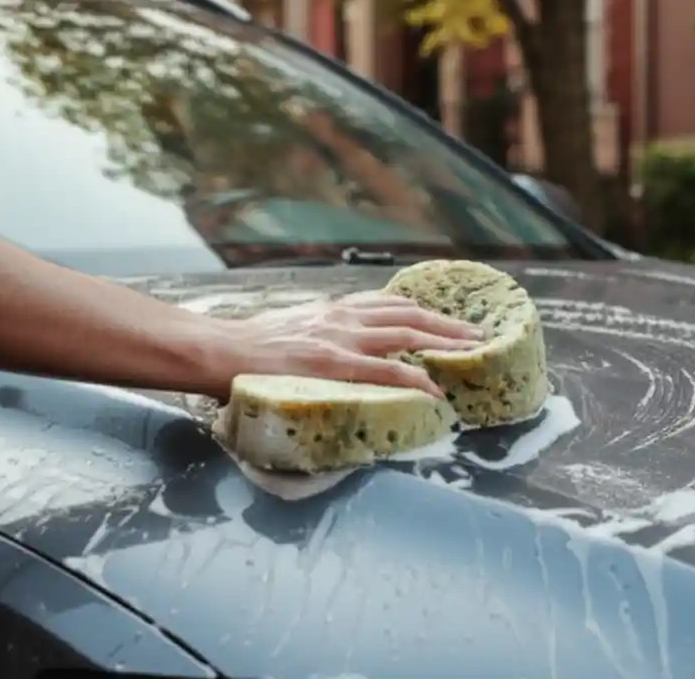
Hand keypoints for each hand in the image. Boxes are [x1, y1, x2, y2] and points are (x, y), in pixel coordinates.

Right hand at [206, 290, 480, 399]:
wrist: (218, 350)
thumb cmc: (251, 348)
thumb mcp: (296, 328)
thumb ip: (324, 333)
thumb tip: (346, 350)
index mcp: (335, 310)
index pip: (391, 304)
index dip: (425, 312)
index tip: (450, 320)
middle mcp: (343, 317)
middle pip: (409, 315)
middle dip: (447, 325)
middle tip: (477, 335)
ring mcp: (340, 339)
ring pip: (406, 335)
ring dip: (444, 343)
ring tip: (470, 354)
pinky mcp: (331, 364)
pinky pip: (383, 371)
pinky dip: (413, 379)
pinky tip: (434, 390)